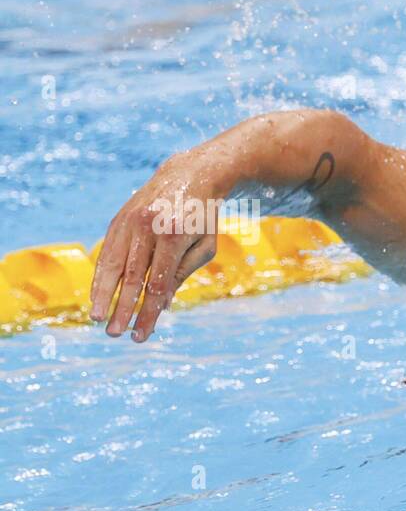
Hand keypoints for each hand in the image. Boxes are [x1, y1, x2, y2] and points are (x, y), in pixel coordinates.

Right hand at [89, 151, 226, 341]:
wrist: (190, 175)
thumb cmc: (203, 218)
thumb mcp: (204, 247)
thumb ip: (183, 274)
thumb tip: (161, 304)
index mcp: (174, 236)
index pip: (158, 284)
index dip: (148, 312)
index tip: (141, 335)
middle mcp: (148, 227)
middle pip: (132, 277)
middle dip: (123, 309)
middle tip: (115, 334)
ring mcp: (130, 221)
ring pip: (111, 263)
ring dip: (103, 294)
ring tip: (97, 318)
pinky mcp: (119, 218)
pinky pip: (106, 251)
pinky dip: (100, 274)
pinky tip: (96, 294)